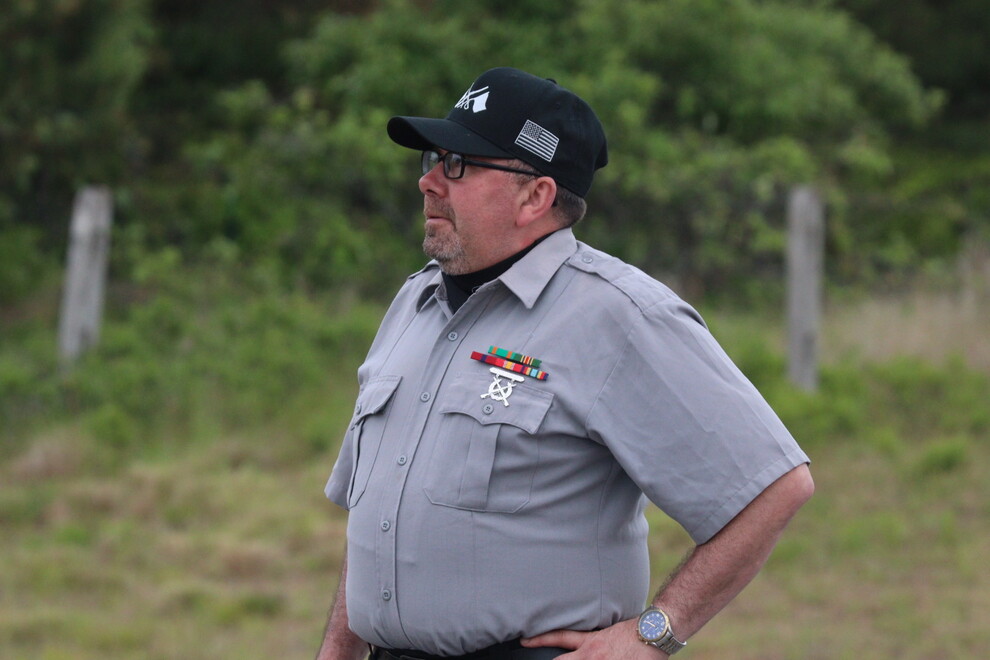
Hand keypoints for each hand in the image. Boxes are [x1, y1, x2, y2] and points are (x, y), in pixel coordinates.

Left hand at [521, 619, 665, 658]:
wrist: (656, 631)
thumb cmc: (634, 630)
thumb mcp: (606, 631)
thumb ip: (588, 639)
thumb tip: (575, 645)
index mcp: (590, 643)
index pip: (559, 638)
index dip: (539, 640)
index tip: (524, 641)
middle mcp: (593, 656)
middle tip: (542, 659)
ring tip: (586, 656)